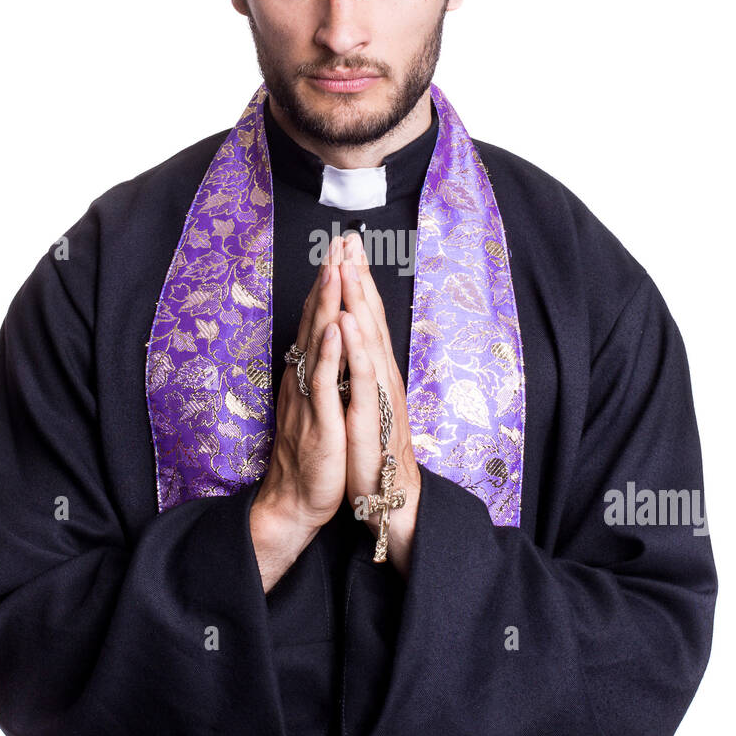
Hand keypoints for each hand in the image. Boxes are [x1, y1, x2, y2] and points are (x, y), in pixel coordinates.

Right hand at [250, 235, 348, 590]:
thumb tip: (330, 343)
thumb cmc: (314, 456)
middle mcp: (304, 378)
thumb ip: (323, 374)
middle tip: (339, 241)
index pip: (318, 319)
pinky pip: (322, 380)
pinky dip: (329, 351)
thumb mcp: (320, 406)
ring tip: (336, 268)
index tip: (340, 250)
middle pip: (316, 319)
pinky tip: (336, 326)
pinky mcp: (318, 419)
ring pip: (317, 341)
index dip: (329, 284)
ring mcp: (309, 396)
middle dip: (329, 279)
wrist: (298, 500)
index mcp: (308, 374)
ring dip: (327, 304)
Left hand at [337, 230, 420, 577]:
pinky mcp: (371, 415)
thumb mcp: (362, 404)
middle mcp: (381, 375)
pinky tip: (348, 322)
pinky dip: (356, 346)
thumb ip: (357, 372)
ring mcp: (378, 394)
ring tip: (349, 266)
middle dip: (359, 276)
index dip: (356, 281)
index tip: (346, 247)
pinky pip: (363, 376)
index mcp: (376, 371)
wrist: (389, 497)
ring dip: (359, 300)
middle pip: (369, 317)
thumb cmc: (372, 452)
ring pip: (368, 338)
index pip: (365, 317)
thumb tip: (348, 342)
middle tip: (350, 238)